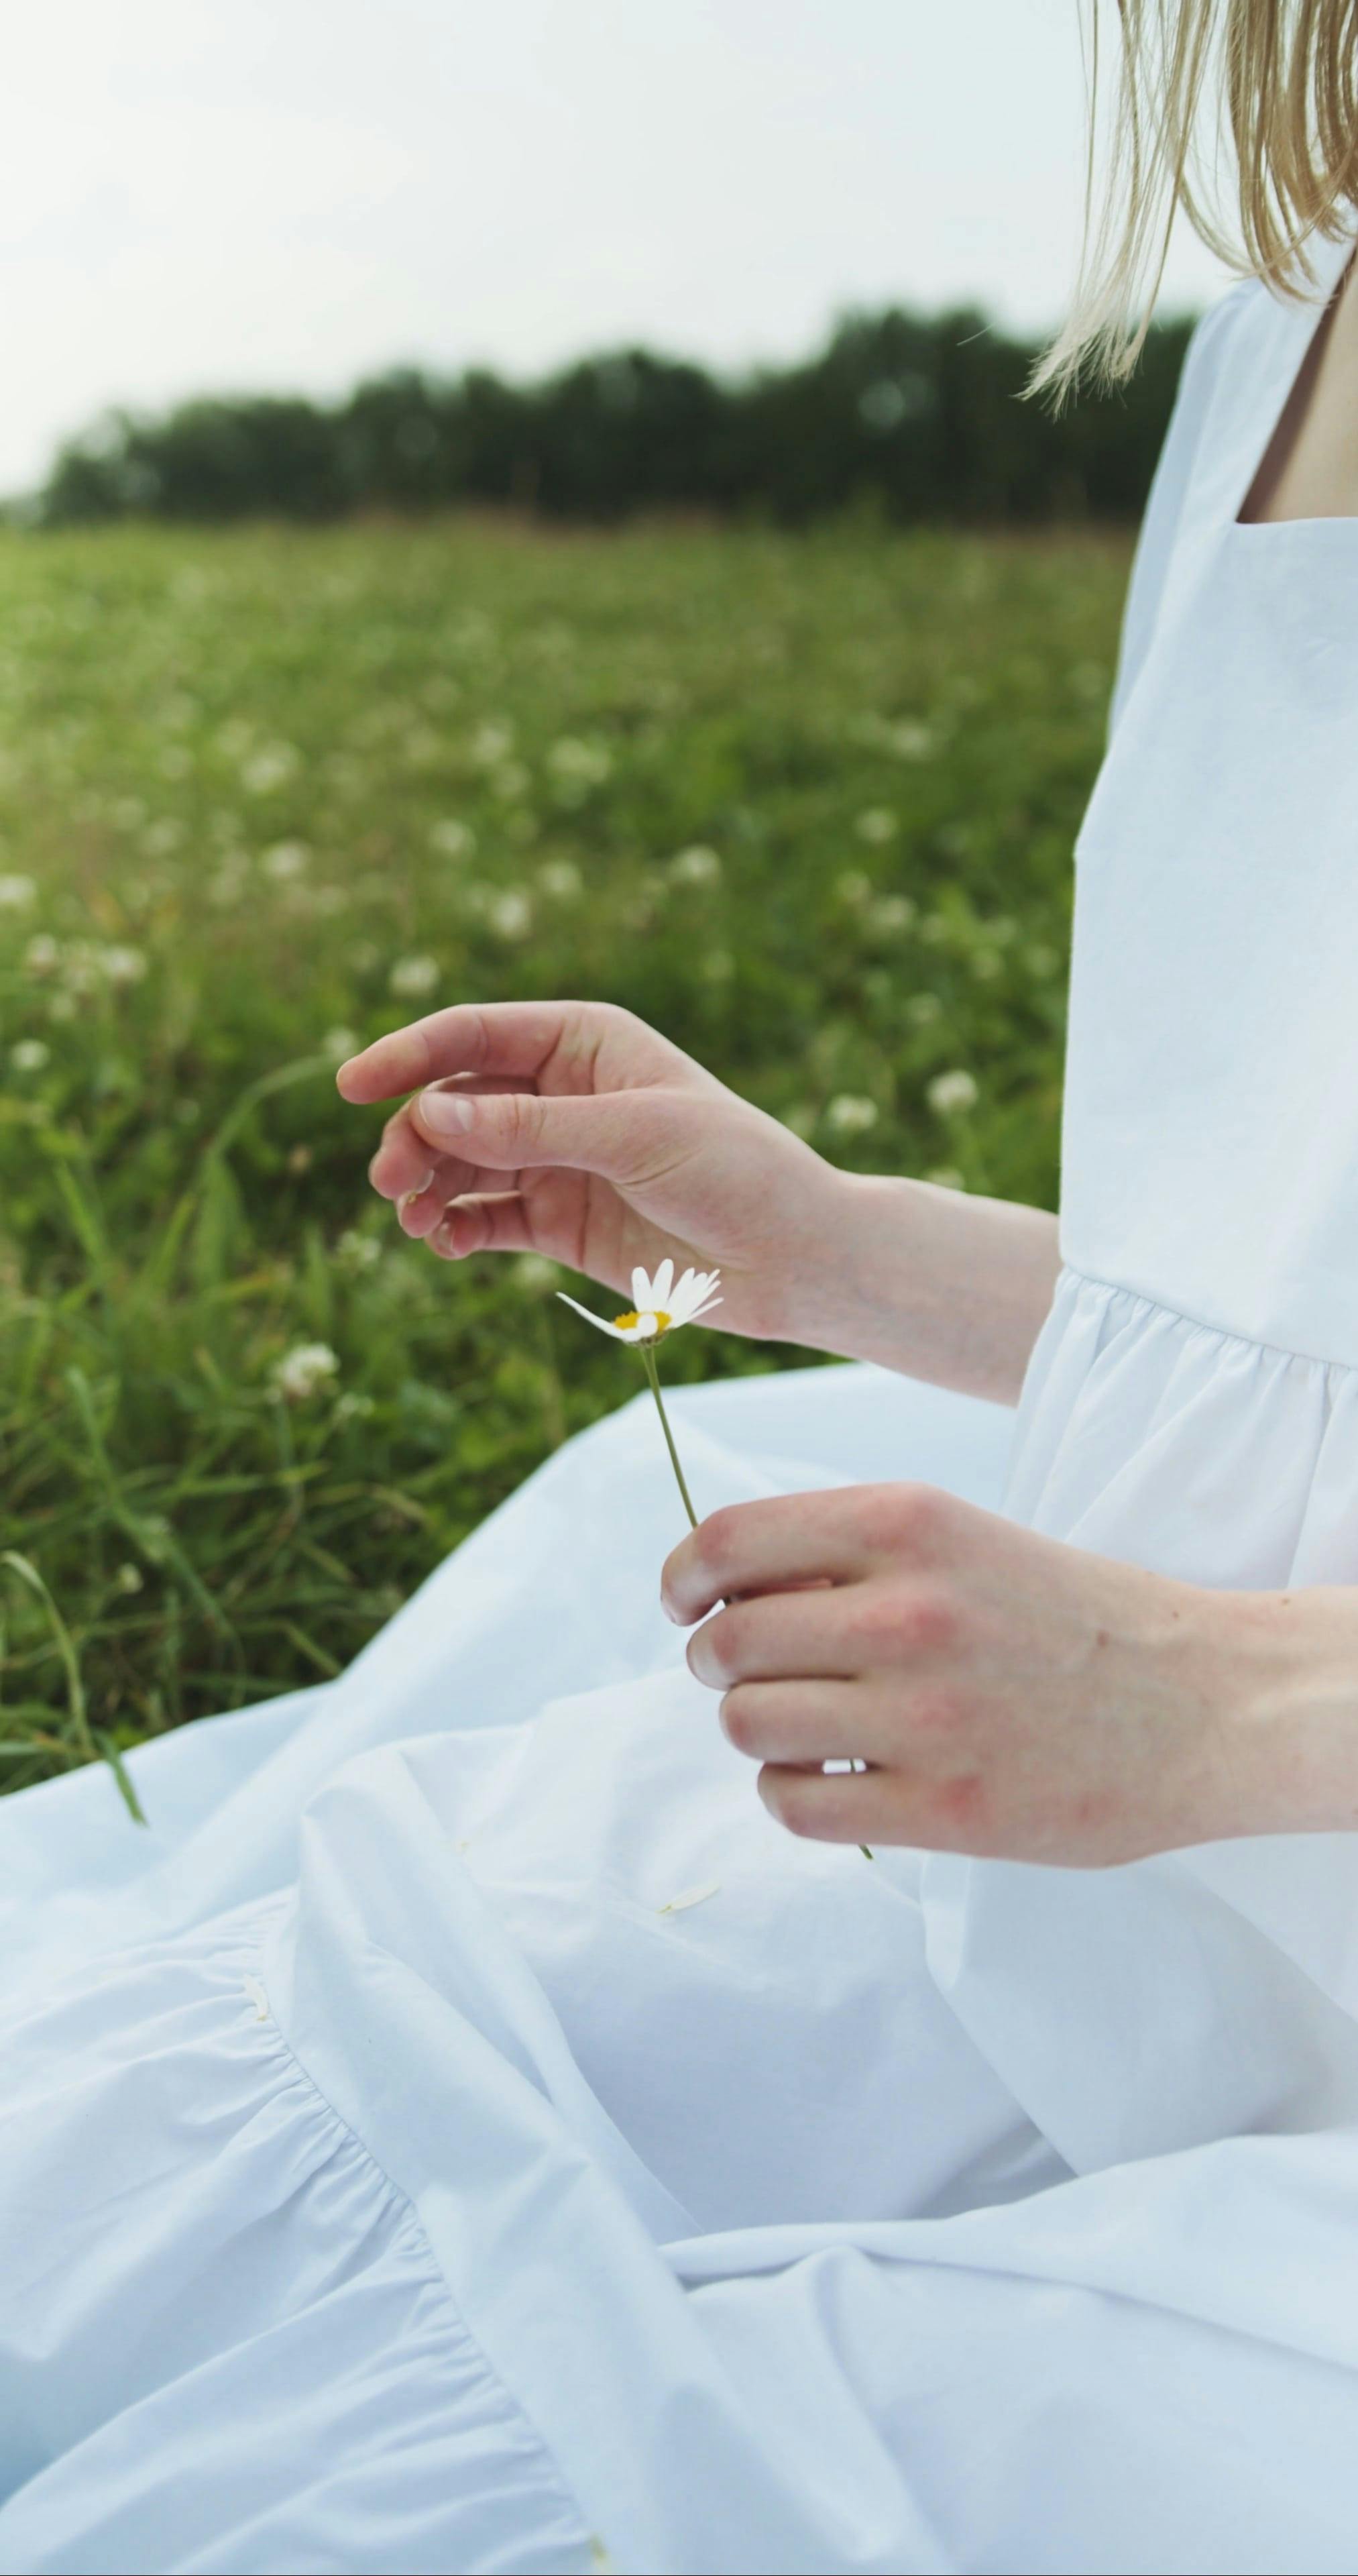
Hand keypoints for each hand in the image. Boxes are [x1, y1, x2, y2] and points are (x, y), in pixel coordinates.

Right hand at [336, 999, 850, 1343]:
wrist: (796, 1258)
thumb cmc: (737, 1172)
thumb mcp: (635, 1137)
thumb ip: (531, 1127)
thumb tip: (431, 1112)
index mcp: (585, 1041)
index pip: (475, 1035)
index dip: (408, 1055)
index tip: (350, 1087)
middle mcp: (563, 1094)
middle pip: (454, 1102)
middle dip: (413, 1136)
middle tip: (392, 1184)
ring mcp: (558, 1159)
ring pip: (461, 1162)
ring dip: (426, 1187)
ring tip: (414, 1222)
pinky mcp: (560, 1221)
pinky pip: (485, 1218)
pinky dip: (456, 1229)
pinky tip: (445, 1245)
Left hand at [661, 1482, 1293, 1863]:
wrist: (1208, 1704)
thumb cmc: (1072, 1616)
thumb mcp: (963, 1536)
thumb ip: (847, 1552)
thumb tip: (722, 1587)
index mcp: (910, 1523)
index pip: (728, 1541)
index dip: (682, 1578)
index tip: (683, 1604)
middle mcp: (910, 1611)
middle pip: (725, 1643)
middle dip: (717, 1664)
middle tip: (750, 1675)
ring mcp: (927, 1715)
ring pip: (748, 1727)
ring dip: (756, 1731)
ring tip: (806, 1728)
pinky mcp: (948, 1809)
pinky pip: (795, 1806)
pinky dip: (793, 1795)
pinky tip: (839, 1779)